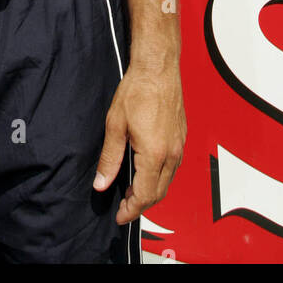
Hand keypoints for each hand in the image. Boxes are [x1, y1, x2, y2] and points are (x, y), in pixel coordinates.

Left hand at [93, 62, 185, 225]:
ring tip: (131, 190)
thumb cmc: (137, 90)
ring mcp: (179, 145)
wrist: (157, 67)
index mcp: (154, 154)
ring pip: (167, 181)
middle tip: (123, 206)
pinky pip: (172, 167)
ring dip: (151, 191)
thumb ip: (110, 158)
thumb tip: (101, 183)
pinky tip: (145, 170)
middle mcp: (171, 153)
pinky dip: (159, 177)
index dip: (131, 210)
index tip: (120, 216)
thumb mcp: (115, 125)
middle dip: (141, 205)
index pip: (145, 196)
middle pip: (159, 193)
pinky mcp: (181, 137)